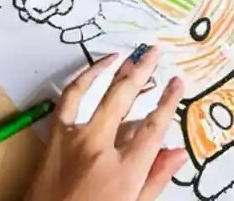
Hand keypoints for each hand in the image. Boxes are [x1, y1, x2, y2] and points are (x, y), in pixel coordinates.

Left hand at [26, 49, 187, 200]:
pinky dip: (83, 79)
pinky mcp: (55, 138)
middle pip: (127, 99)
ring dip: (117, 71)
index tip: (178, 83)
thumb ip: (155, 179)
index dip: (169, 101)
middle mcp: (100, 149)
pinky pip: (69, 99)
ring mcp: (75, 139)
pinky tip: (95, 68)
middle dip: (144, 71)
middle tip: (154, 54)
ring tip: (131, 56)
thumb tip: (178, 153)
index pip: (154, 127)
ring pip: (100, 94)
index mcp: (124, 171)